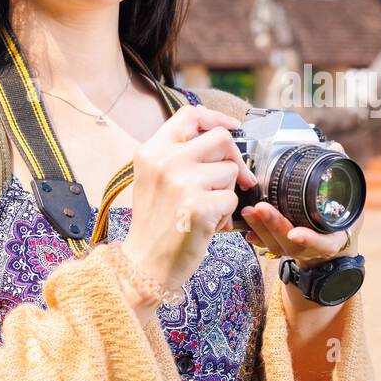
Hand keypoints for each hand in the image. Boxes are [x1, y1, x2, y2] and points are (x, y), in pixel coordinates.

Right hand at [118, 105, 257, 300]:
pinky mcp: (198, 206)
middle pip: (220, 139)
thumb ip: (180, 154)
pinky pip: (232, 198)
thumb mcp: (155, 178)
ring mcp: (181, 183)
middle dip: (234, 159)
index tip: (234, 127)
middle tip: (235, 180)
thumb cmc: (156, 223)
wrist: (145, 265)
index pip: (190, 115)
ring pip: (230, 170)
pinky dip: (227, 214)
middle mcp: (164, 161)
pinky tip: (208, 225)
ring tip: (207, 209)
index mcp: (151, 151)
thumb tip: (222, 136)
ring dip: (227, 191)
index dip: (217, 118)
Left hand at [241, 141, 362, 269]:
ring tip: (249, 210)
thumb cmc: (342, 220)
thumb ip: (342, 173)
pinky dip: (256, 237)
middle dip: (275, 225)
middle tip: (261, 208)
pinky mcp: (282, 248)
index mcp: (333, 240)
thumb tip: (334, 148)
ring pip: (275, 244)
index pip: (323, 243)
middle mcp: (313, 248)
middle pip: (292, 242)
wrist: (334, 242)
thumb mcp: (350, 199)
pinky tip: (246, 229)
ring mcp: (296, 250)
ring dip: (260, 227)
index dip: (309, 239)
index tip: (295, 233)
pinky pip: (266, 246)